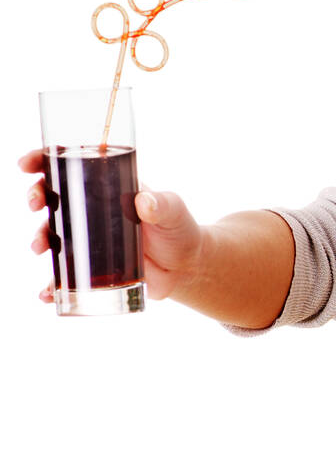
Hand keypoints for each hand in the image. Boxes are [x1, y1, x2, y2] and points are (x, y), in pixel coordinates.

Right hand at [19, 148, 203, 301]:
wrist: (187, 267)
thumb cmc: (179, 231)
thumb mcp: (174, 212)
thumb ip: (163, 205)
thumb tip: (146, 202)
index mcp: (107, 190)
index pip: (70, 168)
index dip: (44, 161)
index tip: (28, 164)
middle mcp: (92, 212)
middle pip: (54, 198)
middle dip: (36, 196)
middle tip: (35, 203)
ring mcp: (89, 240)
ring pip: (53, 234)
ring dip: (39, 238)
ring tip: (39, 246)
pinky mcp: (93, 268)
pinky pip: (65, 275)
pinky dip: (52, 284)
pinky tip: (46, 292)